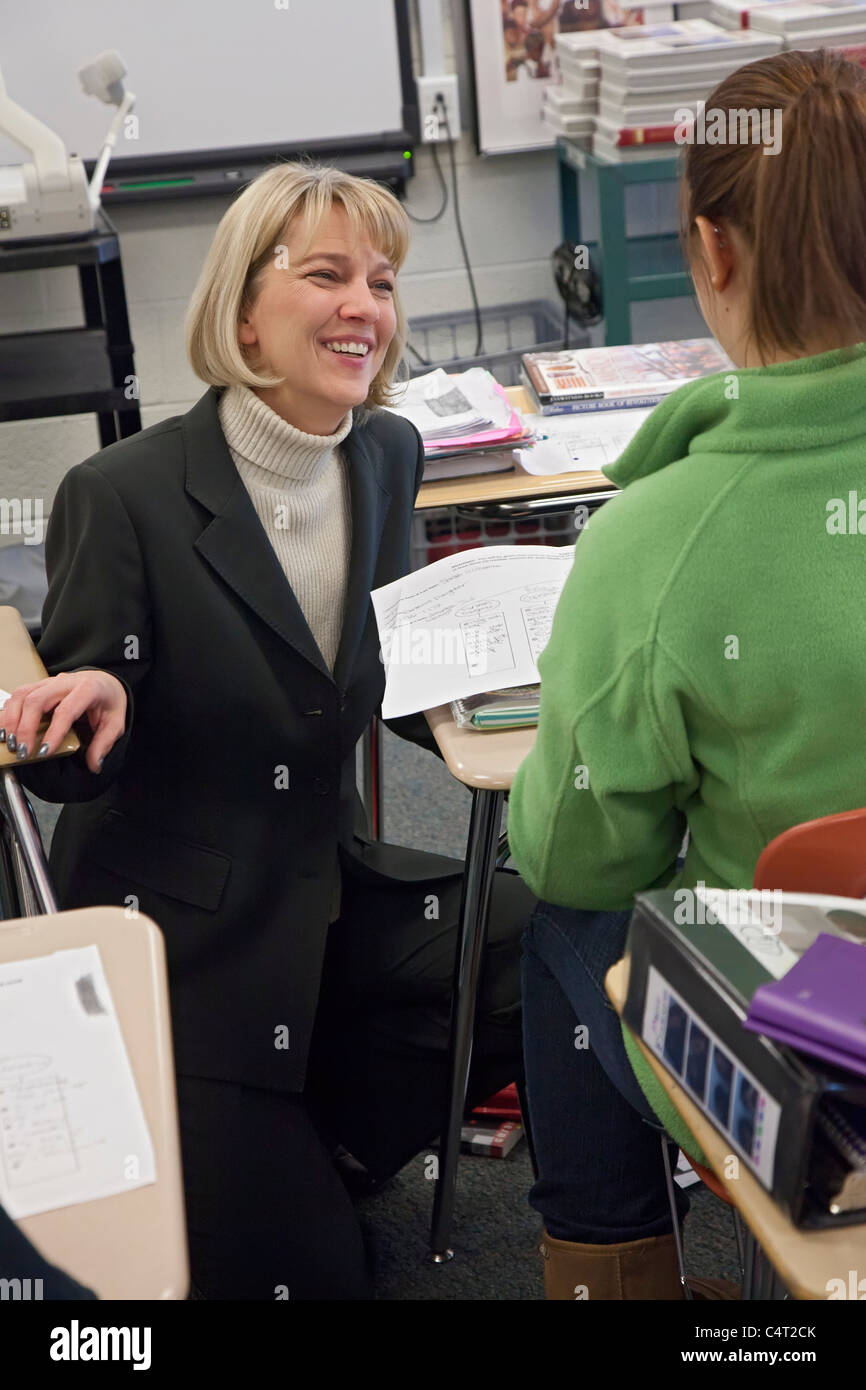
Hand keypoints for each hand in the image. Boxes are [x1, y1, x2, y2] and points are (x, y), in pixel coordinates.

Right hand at [0, 670, 127, 773]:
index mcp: (88, 689)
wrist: (105, 681)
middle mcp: (65, 682)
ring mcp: (49, 681)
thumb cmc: (109, 701)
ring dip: (11, 720)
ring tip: (9, 742)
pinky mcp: (38, 685)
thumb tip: (94, 765)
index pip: (65, 711)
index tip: (43, 753)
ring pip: (22, 695)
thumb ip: (104, 743)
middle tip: (22, 752)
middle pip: (37, 700)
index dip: (53, 732)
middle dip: (25, 728)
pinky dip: (7, 712)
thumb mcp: (116, 723)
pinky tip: (4, 729)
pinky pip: (18, 695)